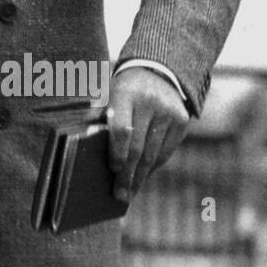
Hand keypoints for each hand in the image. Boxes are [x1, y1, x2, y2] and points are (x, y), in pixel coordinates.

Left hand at [107, 68, 188, 202]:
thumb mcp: (108, 94)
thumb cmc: (124, 89)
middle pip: (138, 147)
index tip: (112, 170)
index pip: (122, 129)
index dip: (117, 152)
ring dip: (140, 176)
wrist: (158, 70)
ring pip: (153, 153)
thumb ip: (98, 116)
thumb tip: (84, 140)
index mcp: (125, 94)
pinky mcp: (182, 121)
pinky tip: (143, 176)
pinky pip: (166, 151)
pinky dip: (153, 166)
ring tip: (130, 192)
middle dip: (128, 174)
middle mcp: (150, 103)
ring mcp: (169, 113)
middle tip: (120, 195)